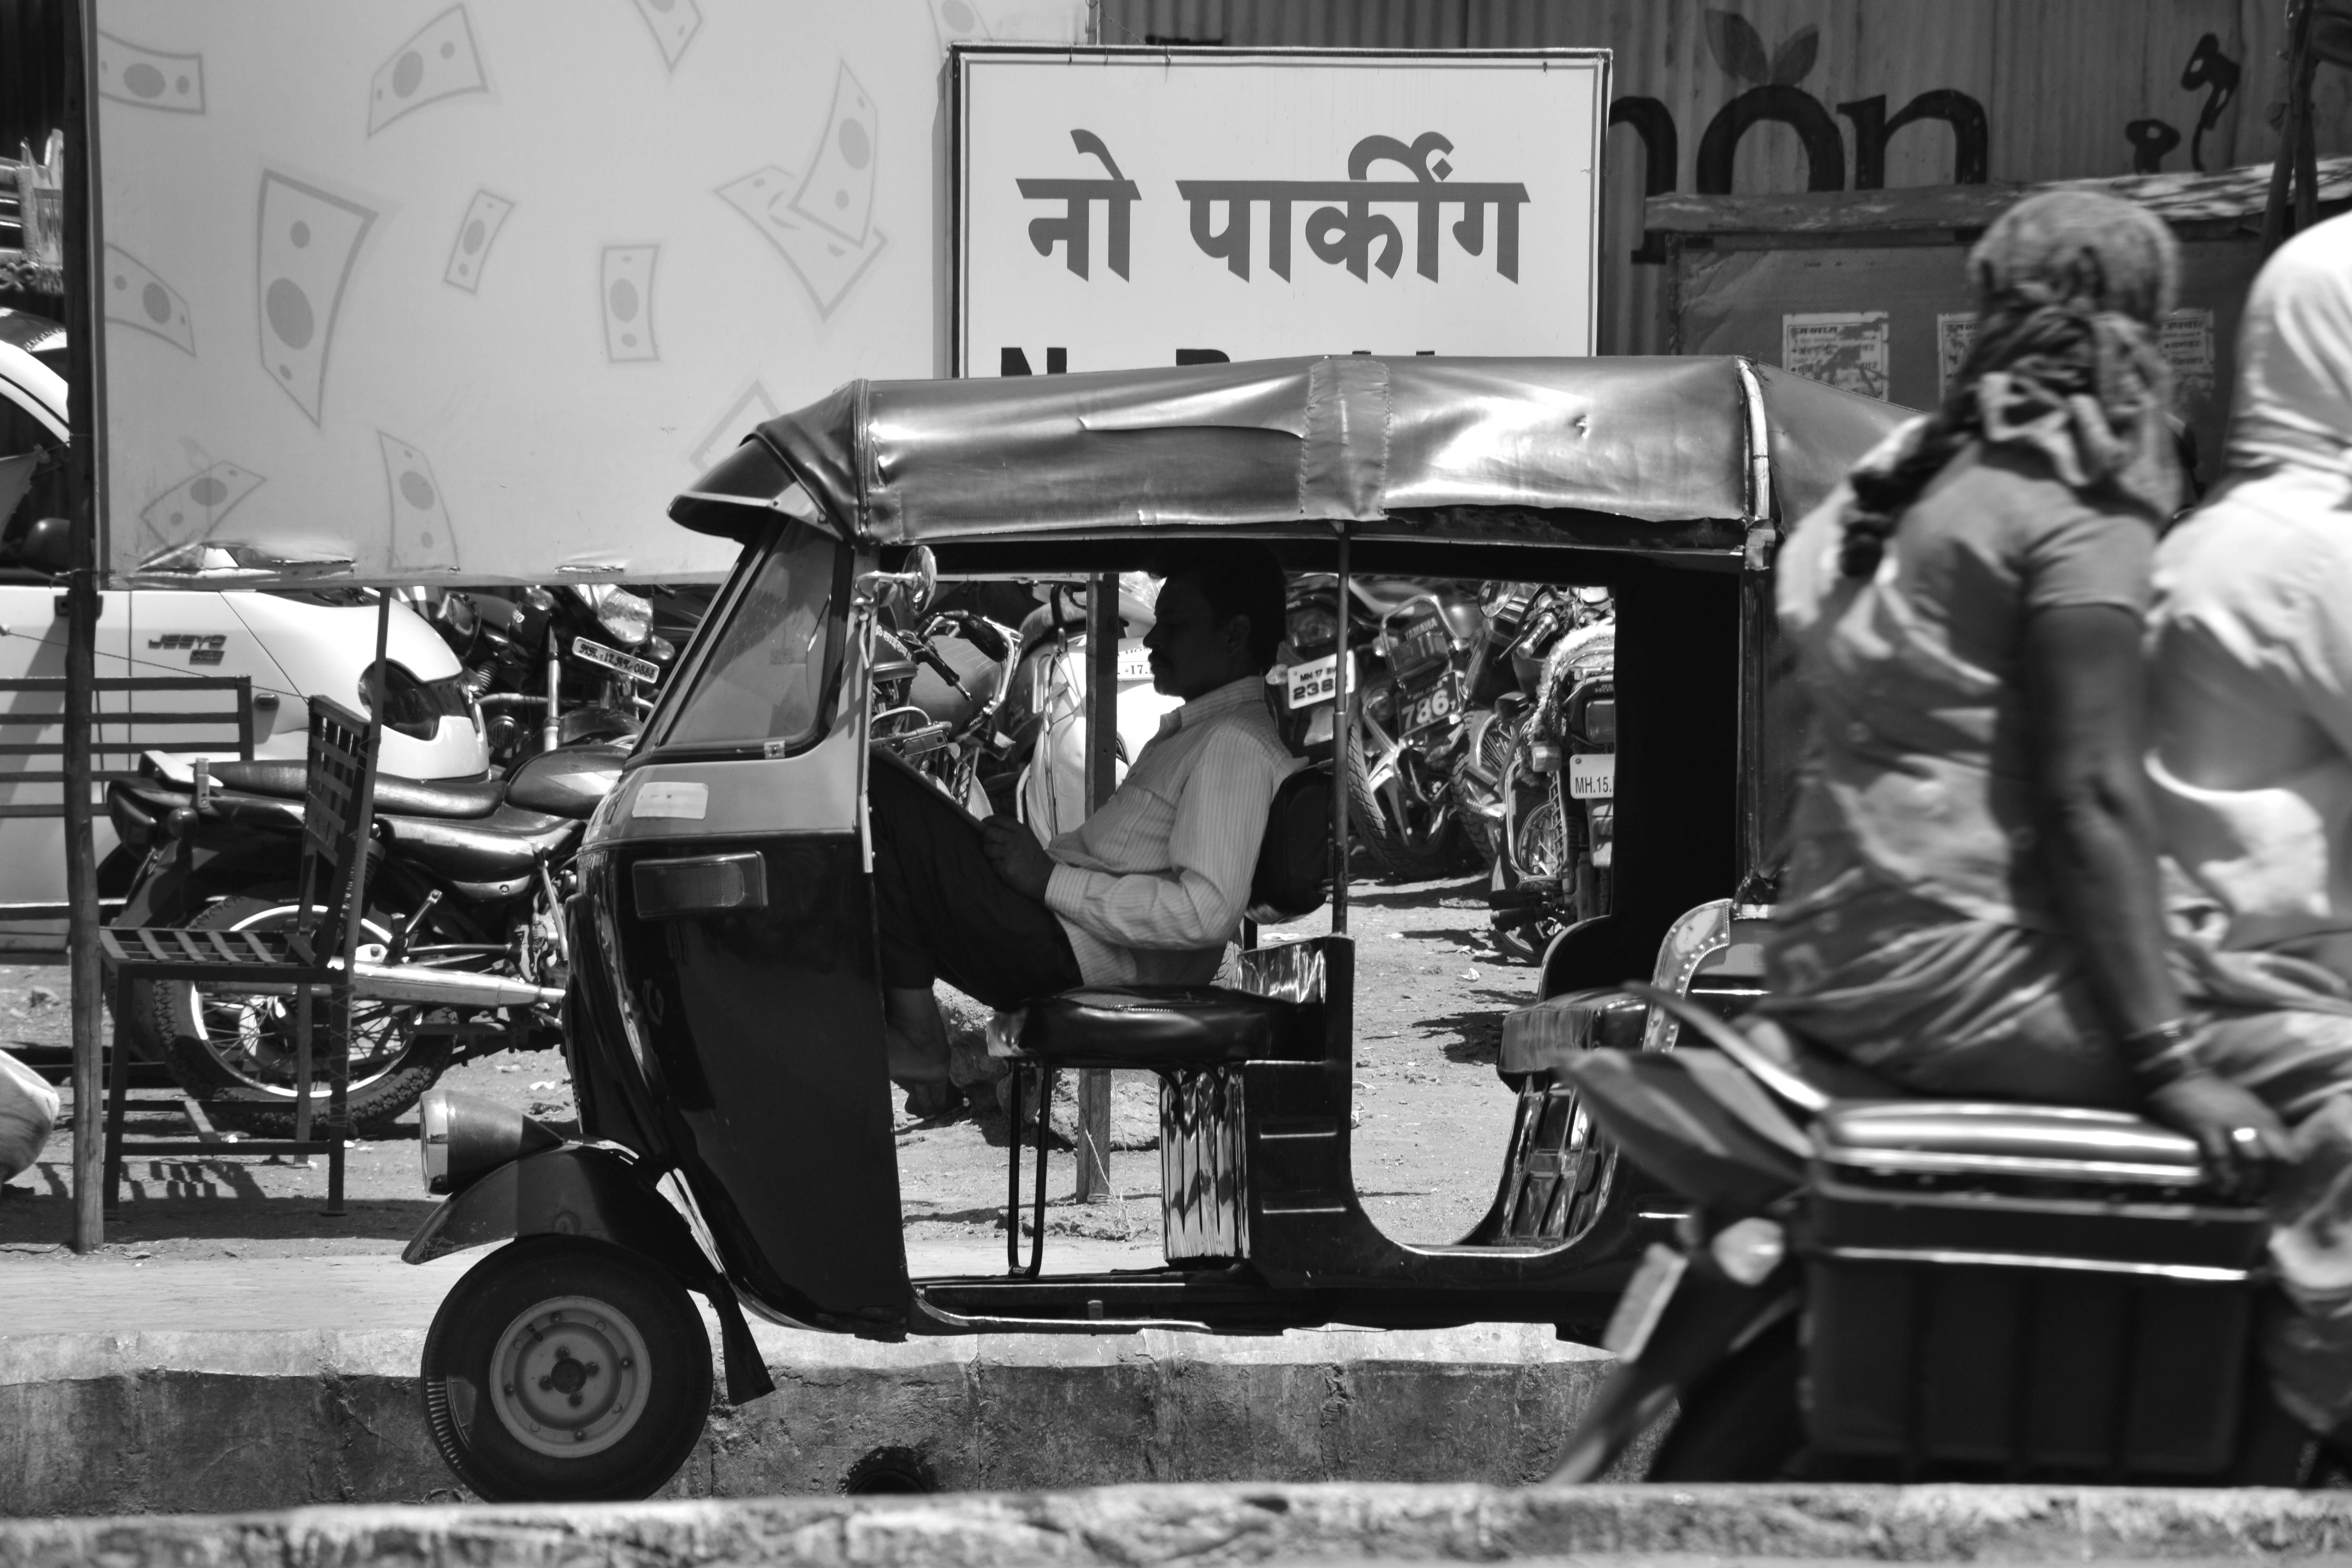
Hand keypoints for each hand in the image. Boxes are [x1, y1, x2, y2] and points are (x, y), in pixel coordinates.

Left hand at [981, 813, 1055, 900]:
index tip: (983, 824)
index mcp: (1021, 830)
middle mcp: (1014, 840)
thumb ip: (1012, 831)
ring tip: (1001, 858)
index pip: (998, 819)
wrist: (1044, 877)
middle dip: (987, 839)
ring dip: (991, 854)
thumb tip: (990, 827)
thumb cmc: (1034, 857)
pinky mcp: (1005, 868)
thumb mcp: (1027, 838)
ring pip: (987, 848)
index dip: (988, 821)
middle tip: (992, 844)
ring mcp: (1009, 854)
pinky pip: (992, 863)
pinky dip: (997, 866)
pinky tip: (1006, 868)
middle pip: (989, 833)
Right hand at [2143, 1072, 2289, 1200]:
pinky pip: (2220, 1158)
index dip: (2285, 1165)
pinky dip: (2222, 1176)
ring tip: (2240, 1196)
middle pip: (2273, 1154)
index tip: (2278, 1182)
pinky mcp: (2206, 1128)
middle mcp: (2252, 1119)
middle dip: (2268, 1178)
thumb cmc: (2211, 1092)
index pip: (2286, 1144)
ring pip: (2252, 1159)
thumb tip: (2267, 1147)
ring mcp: (2230, 1123)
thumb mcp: (2243, 1103)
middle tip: (2258, 1194)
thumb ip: (2258, 1122)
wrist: (2178, 1078)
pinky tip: (2221, 1187)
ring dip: (2248, 1182)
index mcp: (2262, 1114)